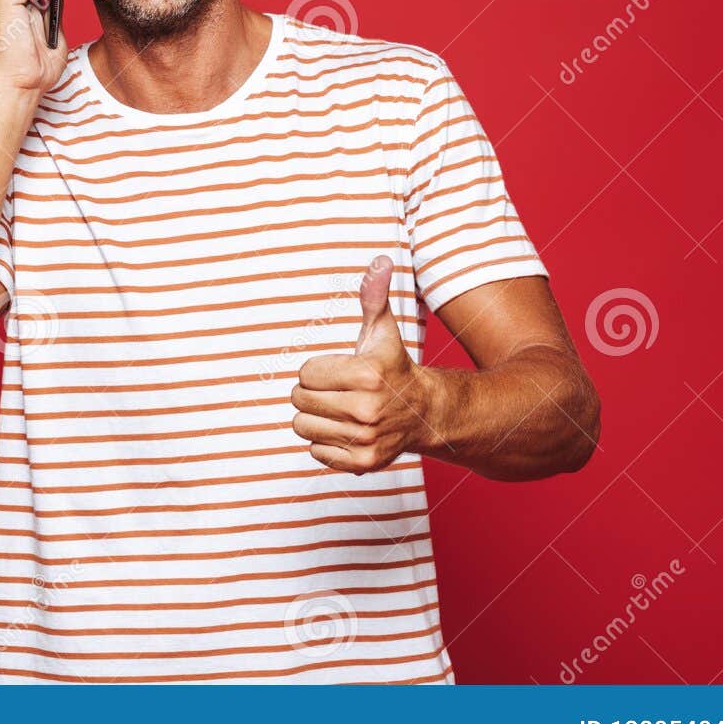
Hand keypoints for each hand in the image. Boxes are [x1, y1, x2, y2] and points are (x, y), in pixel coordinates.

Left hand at [291, 255, 437, 473]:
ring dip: (315, 418)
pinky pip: (315, 452)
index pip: (305, 374)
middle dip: (312, 393)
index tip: (339, 371)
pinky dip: (325, 442)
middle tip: (336, 391)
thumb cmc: (392, 367)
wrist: (423, 413)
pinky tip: (346, 430)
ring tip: (339, 410)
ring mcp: (365, 440)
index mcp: (367, 375)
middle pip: (299, 401)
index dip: (317, 370)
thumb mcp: (381, 331)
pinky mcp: (362, 464)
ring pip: (302, 427)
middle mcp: (367, 410)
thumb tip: (380, 260)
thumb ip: (373, 295)